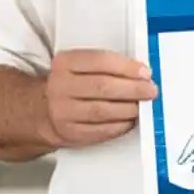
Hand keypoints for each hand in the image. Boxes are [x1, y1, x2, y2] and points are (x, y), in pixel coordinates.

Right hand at [39, 49, 158, 149]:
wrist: (43, 109)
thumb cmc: (70, 85)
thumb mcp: (80, 66)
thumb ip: (106, 66)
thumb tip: (139, 73)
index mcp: (65, 63)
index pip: (100, 61)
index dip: (126, 67)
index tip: (144, 72)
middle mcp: (60, 86)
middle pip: (103, 86)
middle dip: (132, 89)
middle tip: (150, 91)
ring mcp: (63, 111)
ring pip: (103, 110)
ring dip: (128, 109)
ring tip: (140, 106)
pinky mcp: (69, 132)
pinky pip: (100, 130)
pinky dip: (119, 126)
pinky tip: (128, 120)